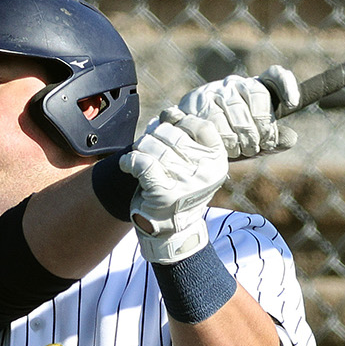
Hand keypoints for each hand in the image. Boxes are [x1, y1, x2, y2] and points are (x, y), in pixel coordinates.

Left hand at [120, 108, 227, 263]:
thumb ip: (187, 140)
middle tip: (148, 148)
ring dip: (140, 149)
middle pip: (172, 134)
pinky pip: (142, 163)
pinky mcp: (164, 193)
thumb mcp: (193, 166)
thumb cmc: (178, 192)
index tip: (167, 122)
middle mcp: (205, 172)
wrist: (171, 232)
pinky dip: (129, 161)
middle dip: (154, 137)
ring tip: (138, 159)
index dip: (180, 120)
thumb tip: (170, 113)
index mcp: (217, 162)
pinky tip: (127, 165)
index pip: (200, 126)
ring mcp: (186, 183)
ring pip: (154, 147)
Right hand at [174, 66, 299, 159]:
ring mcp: (214, 90)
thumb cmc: (229, 138)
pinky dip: (223, 139)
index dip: (286, 85)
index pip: (274, 75)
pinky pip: (214, 120)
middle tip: (260, 145)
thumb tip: (292, 138)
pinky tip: (226, 149)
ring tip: (243, 150)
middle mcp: (234, 84)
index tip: (292, 104)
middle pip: (256, 95)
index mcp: (253, 88)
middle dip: (262, 125)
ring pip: (235, 109)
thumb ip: (274, 140)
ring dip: (242, 135)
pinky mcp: (195, 102)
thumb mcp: (254, 140)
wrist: (189, 138)